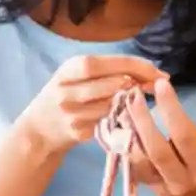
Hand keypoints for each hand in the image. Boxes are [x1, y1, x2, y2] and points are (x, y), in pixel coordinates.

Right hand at [17, 55, 166, 156]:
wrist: (39, 128)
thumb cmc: (66, 95)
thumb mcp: (76, 75)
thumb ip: (105, 71)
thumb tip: (145, 72)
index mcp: (69, 69)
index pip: (103, 63)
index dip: (133, 66)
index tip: (156, 71)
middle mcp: (67, 89)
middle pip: (110, 84)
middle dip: (137, 82)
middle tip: (154, 85)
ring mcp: (71, 113)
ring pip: (111, 105)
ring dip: (129, 102)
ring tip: (140, 99)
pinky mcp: (77, 132)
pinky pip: (107, 122)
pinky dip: (120, 117)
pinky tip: (126, 115)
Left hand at [123, 78, 195, 195]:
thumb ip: (187, 138)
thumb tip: (165, 106)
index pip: (186, 137)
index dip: (173, 110)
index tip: (162, 84)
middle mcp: (179, 181)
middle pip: (157, 150)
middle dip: (142, 120)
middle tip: (133, 94)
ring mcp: (159, 189)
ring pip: (137, 160)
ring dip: (126, 133)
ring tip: (120, 107)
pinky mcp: (144, 192)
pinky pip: (130, 167)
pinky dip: (122, 145)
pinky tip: (116, 128)